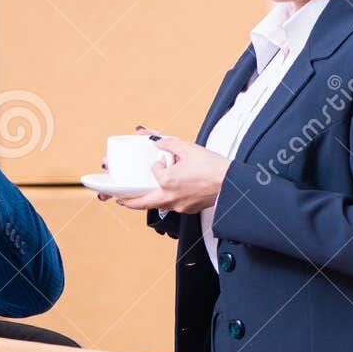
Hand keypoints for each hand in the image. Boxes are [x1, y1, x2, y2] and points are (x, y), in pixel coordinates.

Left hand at [93, 125, 229, 212]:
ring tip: (139, 200)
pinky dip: (167, 202)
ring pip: (158, 206)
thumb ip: (170, 144)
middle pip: (143, 203)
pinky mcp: (189, 209)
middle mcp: (171, 197)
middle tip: (120, 200)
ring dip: (148, 203)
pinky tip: (168, 196)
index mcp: (168, 181)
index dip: (157, 165)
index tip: (162, 161)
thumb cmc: (213, 167)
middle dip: (130, 202)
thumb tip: (157, 142)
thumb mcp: (189, 148)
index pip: (154, 171)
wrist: (232, 184)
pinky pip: (173, 207)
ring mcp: (180, 206)